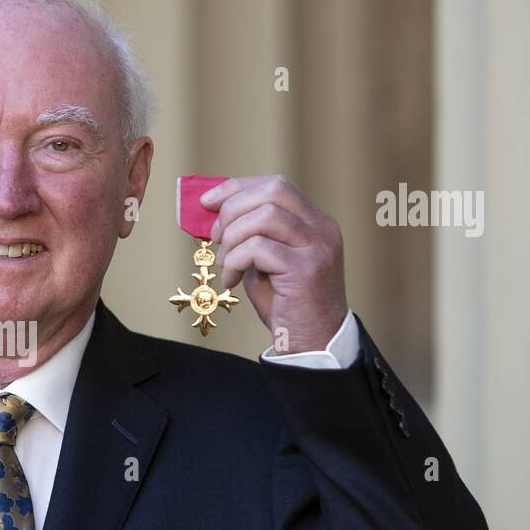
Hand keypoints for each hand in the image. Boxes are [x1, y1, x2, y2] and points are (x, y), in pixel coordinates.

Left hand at [204, 174, 348, 353]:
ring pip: (264, 216)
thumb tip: (213, 218)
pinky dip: (235, 261)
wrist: (312, 344)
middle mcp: (321, 229)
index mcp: (315, 222)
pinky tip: (232, 280)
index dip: (237, 188)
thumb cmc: (287, 305)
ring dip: (233, 238)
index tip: (208, 202)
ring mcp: (317, 247)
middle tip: (215, 237)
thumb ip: (249, 237)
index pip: (276, 185)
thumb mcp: (265, 262)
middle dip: (232, 209)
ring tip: (225, 263)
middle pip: (272, 191)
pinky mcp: (306, 270)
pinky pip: (258, 248)